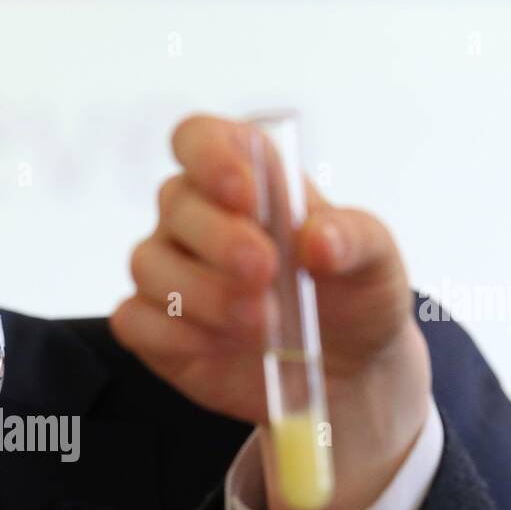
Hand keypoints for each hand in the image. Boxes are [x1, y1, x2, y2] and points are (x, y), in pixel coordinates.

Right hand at [110, 113, 431, 509]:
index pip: (199, 138)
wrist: (349, 372)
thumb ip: (351, 240)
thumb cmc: (354, 297)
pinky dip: (176, 334)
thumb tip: (315, 239)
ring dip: (203, 293)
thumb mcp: (376, 261)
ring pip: (149, 264)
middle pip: (173, 203)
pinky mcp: (155, 328)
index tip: (246, 193)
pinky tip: (223, 346)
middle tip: (266, 272)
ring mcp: (169, 273)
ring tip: (261, 323)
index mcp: (245, 178)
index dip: (210, 156)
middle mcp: (196, 218)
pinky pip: (135, 320)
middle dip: (219, 239)